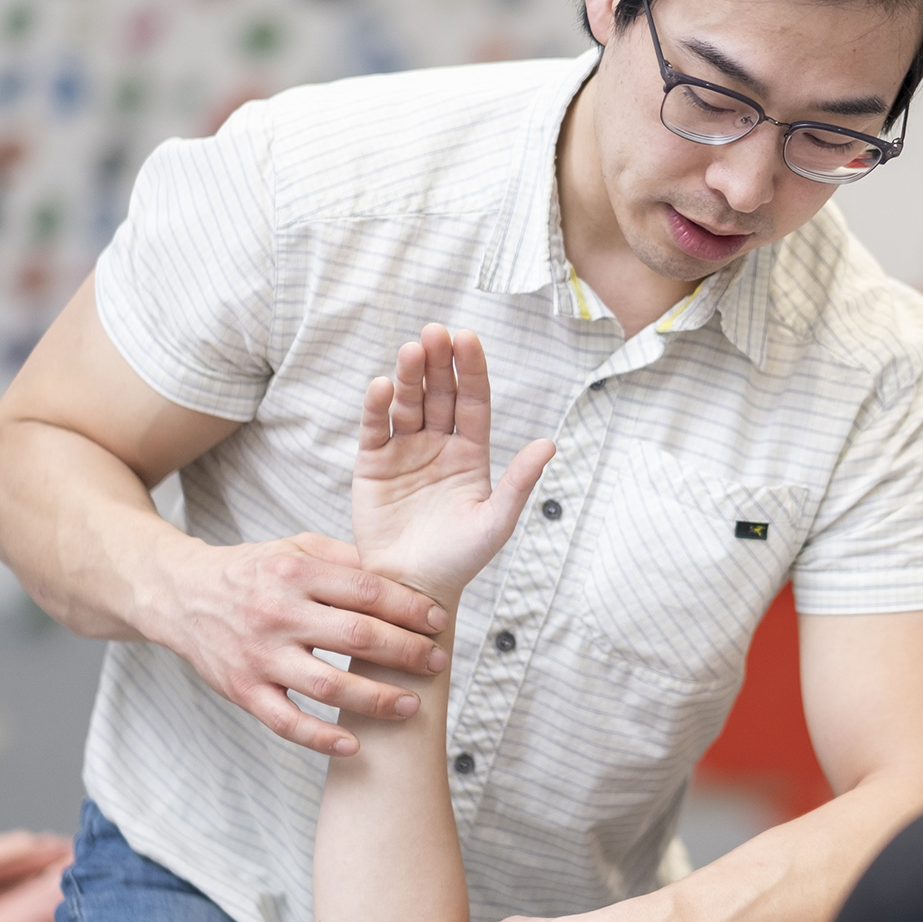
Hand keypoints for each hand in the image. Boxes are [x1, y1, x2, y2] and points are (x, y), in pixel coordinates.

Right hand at [155, 530, 452, 756]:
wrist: (180, 595)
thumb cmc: (251, 570)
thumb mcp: (295, 547)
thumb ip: (346, 559)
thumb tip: (404, 576)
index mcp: (295, 573)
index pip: (366, 591)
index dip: (409, 608)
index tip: (438, 621)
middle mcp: (277, 614)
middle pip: (355, 637)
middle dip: (405, 652)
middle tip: (437, 662)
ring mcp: (259, 656)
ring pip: (327, 685)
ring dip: (375, 698)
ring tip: (410, 704)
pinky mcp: (242, 690)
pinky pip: (286, 722)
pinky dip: (320, 737)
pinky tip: (353, 743)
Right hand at [354, 325, 554, 600]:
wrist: (413, 589)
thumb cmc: (459, 559)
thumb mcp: (495, 522)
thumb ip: (519, 483)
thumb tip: (550, 444)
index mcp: (471, 453)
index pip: (473, 401)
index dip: (471, 369)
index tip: (468, 337)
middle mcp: (438, 444)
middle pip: (439, 393)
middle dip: (437, 362)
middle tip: (435, 332)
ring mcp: (404, 450)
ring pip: (407, 403)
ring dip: (407, 376)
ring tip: (409, 350)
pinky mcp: (372, 464)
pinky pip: (375, 428)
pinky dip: (376, 406)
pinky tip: (380, 386)